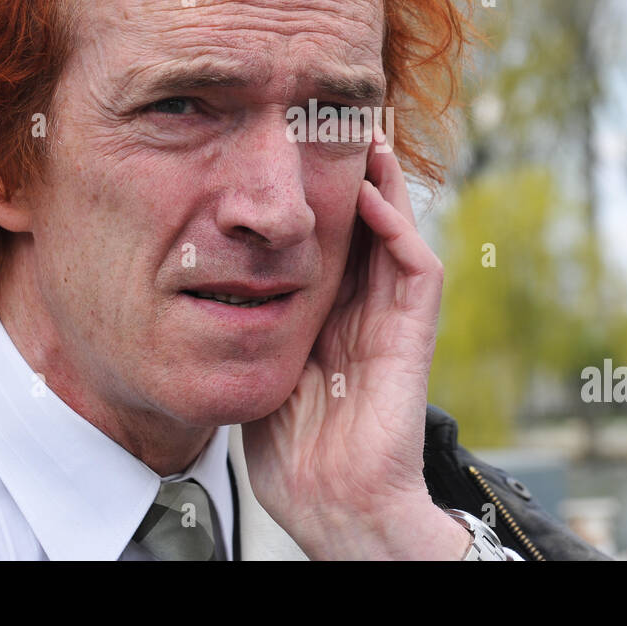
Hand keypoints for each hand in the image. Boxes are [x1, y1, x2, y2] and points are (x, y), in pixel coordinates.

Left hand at [241, 136, 469, 559]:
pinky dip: (397, 227)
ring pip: (397, 231)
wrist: (331, 504)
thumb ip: (250, 324)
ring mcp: (394, 319)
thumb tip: (209, 282)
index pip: (330, 239)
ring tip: (362, 132)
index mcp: (331, 316)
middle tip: (335, 120)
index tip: (292, 149)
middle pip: (368, 223)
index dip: (317, 196)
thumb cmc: (292, 452)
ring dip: (384, 181)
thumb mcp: (258, 367)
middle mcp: (366, 308)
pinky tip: (369, 194)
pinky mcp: (414, 335)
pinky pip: (417, 268)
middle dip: (354, 172)